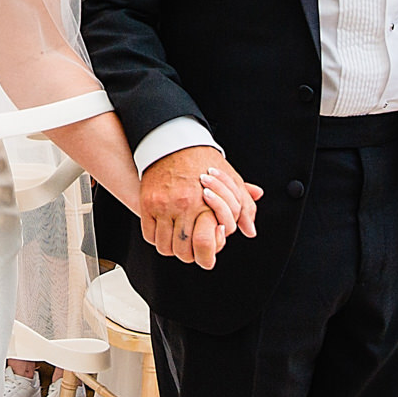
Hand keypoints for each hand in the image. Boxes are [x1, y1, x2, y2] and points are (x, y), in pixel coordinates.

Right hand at [138, 146, 253, 267]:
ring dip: (174, 248)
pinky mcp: (147, 203)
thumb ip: (244, 207)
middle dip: (192, 254)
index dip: (208, 256)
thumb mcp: (231, 181)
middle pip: (184, 252)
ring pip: (165, 247)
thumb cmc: (204, 161)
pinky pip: (149, 235)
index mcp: (205, 203)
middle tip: (195, 246)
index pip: (205, 244)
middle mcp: (182, 206)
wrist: (174, 141)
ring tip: (181, 238)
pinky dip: (158, 239)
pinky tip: (167, 231)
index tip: (209, 251)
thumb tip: (250, 231)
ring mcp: (162, 206)